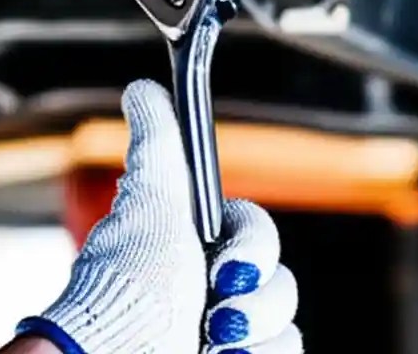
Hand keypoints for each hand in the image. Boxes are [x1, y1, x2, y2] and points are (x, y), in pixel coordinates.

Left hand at [15, 80, 300, 353]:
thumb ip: (156, 146)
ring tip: (213, 346)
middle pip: (279, 278)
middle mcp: (210, 288)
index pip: (257, 230)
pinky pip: (285, 352)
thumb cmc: (132, 292)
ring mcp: (225, 332)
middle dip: (255, 298)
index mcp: (193, 246)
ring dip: (256, 330)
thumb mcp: (148, 205)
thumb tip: (143, 89)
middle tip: (217, 316)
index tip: (228, 267)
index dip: (253, 246)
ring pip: (285, 320)